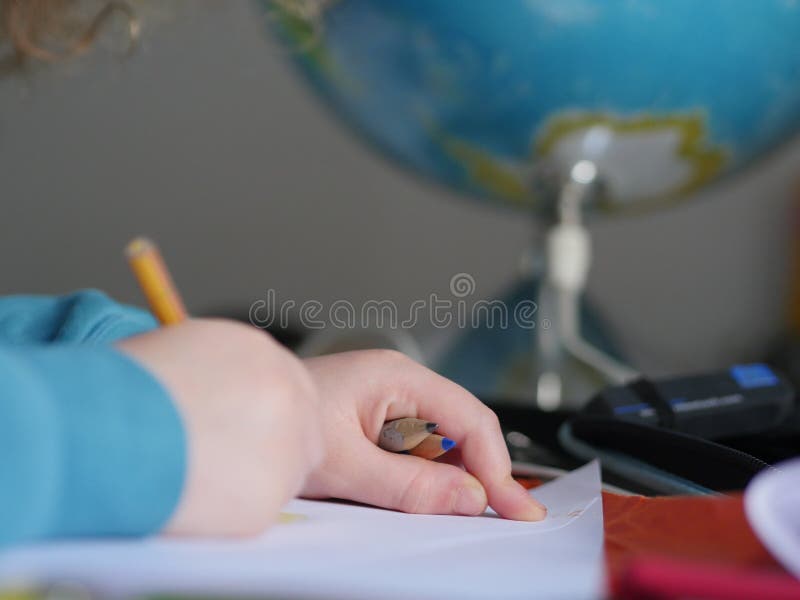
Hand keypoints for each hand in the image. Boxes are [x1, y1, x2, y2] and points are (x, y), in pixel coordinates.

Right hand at [118, 319, 323, 535]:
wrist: (99, 424)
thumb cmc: (120, 385)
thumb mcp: (179, 350)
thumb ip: (219, 372)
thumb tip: (222, 397)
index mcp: (261, 352)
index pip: (287, 389)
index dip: (263, 417)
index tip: (239, 434)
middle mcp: (287, 391)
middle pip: (304, 430)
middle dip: (274, 450)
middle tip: (228, 465)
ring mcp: (286, 442)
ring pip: (288, 473)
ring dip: (256, 481)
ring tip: (200, 477)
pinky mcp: (271, 493)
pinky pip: (263, 508)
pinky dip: (234, 512)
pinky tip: (197, 498)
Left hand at [300, 350, 545, 520]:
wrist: (240, 419)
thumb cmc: (280, 424)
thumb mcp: (346, 465)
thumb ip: (409, 486)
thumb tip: (468, 498)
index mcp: (397, 377)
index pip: (468, 418)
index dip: (495, 464)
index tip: (513, 505)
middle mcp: (399, 384)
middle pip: (461, 430)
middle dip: (479, 473)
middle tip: (500, 516)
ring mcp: (389, 403)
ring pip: (441, 444)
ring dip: (450, 478)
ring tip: (448, 509)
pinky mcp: (378, 422)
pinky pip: (417, 452)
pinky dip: (425, 478)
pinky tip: (419, 496)